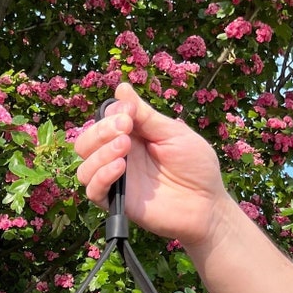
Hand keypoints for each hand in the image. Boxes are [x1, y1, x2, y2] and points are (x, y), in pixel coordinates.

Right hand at [73, 82, 235, 251]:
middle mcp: (119, 157)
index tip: (129, 113)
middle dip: (99, 131)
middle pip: (85, 143)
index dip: (110, 114)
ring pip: (84, 167)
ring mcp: (117, 180)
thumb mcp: (173, 133)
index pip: (103, 121)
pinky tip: (120, 167)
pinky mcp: (118, 203)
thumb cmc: (195, 166)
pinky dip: (101, 176)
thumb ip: (145, 115)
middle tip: (124, 128)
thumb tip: (121, 88)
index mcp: (131, 136)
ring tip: (124, 148)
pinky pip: (94, 191)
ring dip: (99, 153)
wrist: (207, 203)